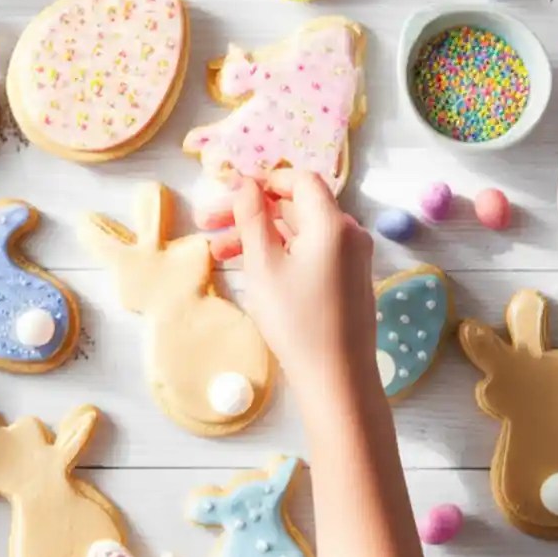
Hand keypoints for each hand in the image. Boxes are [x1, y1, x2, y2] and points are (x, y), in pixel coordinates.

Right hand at [196, 170, 375, 386]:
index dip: (263, 181)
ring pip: (299, 232)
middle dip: (250, 212)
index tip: (228, 192)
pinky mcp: (347, 281)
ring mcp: (351, 258)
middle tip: (206, 224)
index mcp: (331, 223)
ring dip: (259, 236)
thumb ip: (252, 218)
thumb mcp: (263, 265)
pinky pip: (311, 253)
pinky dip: (280, 253)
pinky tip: (251, 270)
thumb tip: (247, 183)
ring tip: (218, 255)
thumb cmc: (296, 320)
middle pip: (294, 206)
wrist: (336, 377)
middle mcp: (348, 233)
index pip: (299, 180)